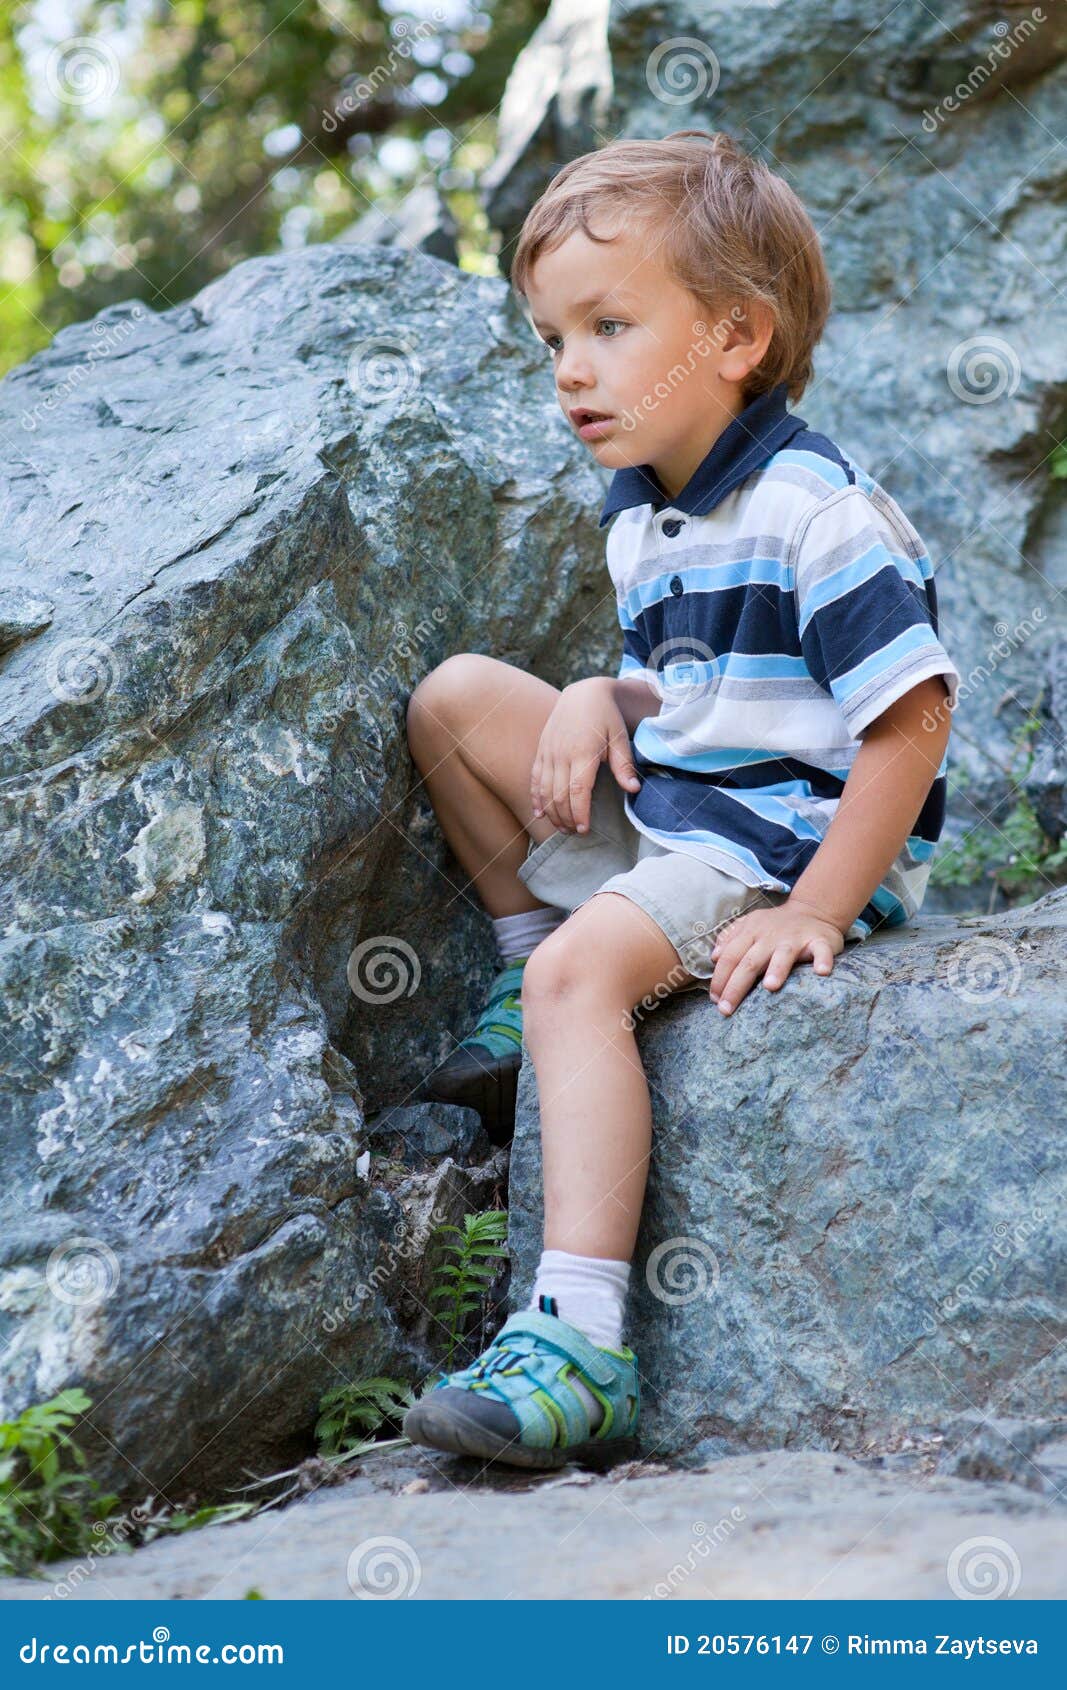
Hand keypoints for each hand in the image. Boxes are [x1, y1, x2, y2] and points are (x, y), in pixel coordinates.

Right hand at [531, 678, 640, 832]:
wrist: (583, 693)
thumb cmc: (606, 717)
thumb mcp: (619, 737)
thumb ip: (624, 765)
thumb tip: (634, 789)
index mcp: (583, 751)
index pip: (578, 790)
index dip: (579, 813)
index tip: (584, 829)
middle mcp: (561, 754)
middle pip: (559, 795)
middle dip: (566, 818)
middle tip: (575, 833)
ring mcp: (548, 752)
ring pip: (544, 790)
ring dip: (551, 812)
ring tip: (562, 828)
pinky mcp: (541, 751)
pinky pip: (535, 779)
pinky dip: (536, 798)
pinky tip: (539, 814)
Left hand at [707, 898, 844, 1015]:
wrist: (813, 910)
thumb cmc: (775, 926)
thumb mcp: (749, 926)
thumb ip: (729, 939)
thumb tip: (714, 958)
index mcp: (750, 933)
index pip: (730, 957)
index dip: (720, 978)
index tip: (714, 1000)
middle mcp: (770, 936)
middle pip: (750, 962)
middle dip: (736, 986)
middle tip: (726, 1008)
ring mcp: (795, 938)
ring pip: (784, 954)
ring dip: (777, 969)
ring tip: (770, 987)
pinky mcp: (820, 941)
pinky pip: (822, 951)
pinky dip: (823, 960)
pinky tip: (822, 972)